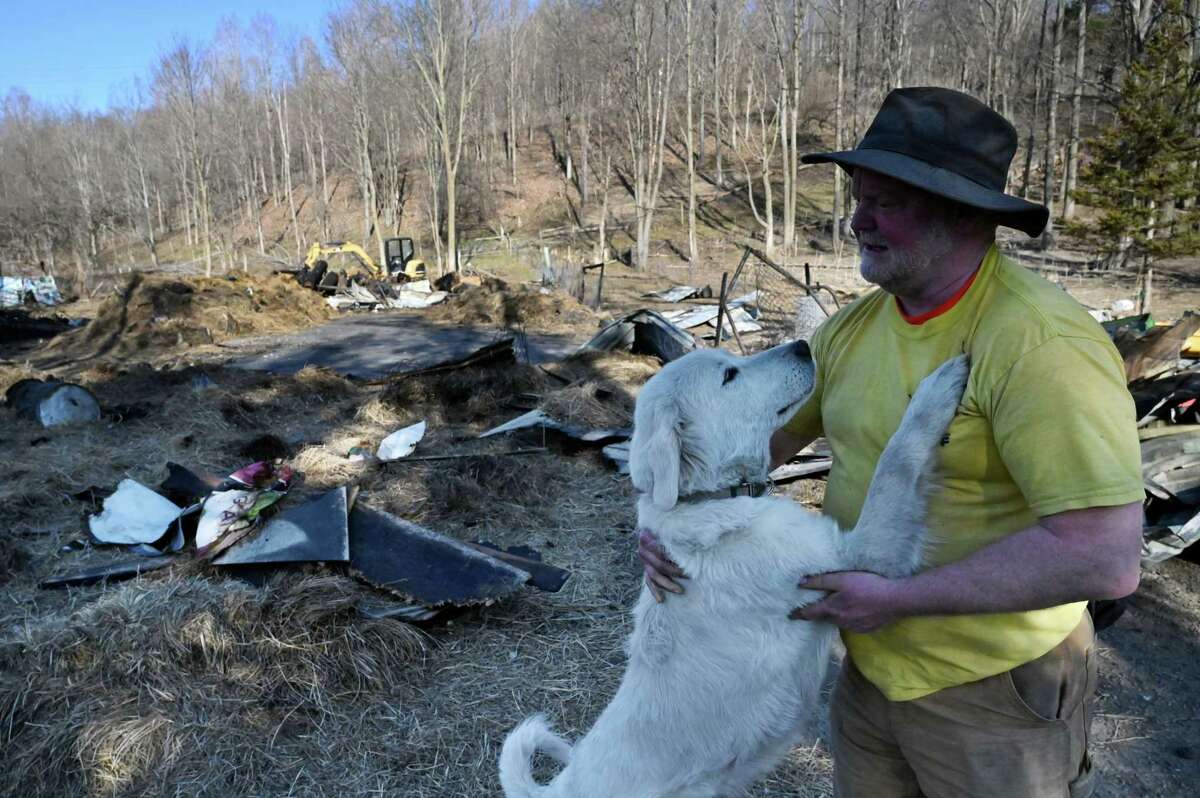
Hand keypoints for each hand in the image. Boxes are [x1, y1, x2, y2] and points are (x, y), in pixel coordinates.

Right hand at [637, 528, 686, 601]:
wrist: (655, 529)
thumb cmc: (668, 528)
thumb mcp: (670, 528)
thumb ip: (677, 532)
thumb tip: (698, 536)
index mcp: (646, 536)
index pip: (659, 549)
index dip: (671, 556)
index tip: (686, 562)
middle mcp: (642, 550)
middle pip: (658, 564)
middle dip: (674, 571)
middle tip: (689, 575)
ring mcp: (644, 561)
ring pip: (654, 576)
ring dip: (667, 584)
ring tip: (680, 590)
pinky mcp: (646, 570)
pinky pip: (649, 582)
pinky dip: (655, 591)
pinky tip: (661, 600)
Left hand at [789, 571, 908, 632]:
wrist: (896, 600)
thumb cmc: (868, 586)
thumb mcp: (842, 578)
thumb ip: (821, 581)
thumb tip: (801, 583)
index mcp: (832, 609)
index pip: (809, 613)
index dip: (798, 613)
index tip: (789, 615)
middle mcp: (841, 622)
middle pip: (825, 617)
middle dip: (819, 612)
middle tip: (814, 606)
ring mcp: (854, 628)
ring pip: (839, 620)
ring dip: (836, 614)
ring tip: (841, 603)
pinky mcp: (865, 629)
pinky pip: (852, 624)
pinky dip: (850, 617)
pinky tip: (857, 608)